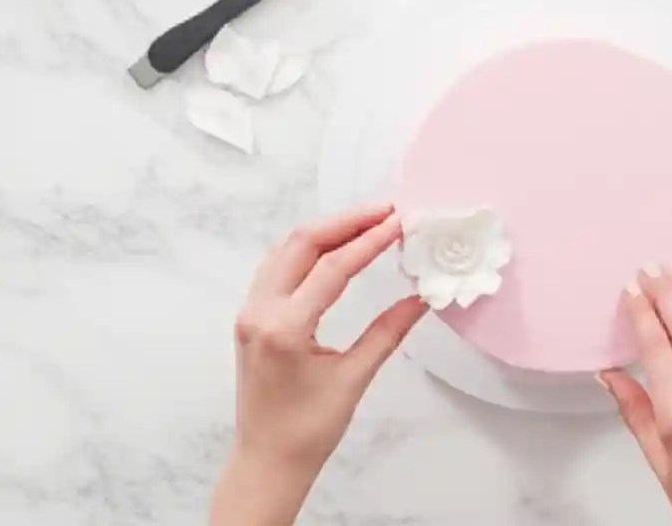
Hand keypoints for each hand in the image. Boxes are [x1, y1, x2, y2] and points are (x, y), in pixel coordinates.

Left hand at [210, 203, 427, 525]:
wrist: (267, 460)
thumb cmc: (307, 431)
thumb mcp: (354, 379)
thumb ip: (388, 331)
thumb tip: (421, 297)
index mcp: (284, 330)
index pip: (331, 268)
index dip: (369, 241)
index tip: (399, 222)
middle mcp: (259, 313)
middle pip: (302, 243)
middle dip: (347, 221)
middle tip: (387, 210)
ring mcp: (250, 312)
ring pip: (287, 249)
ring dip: (327, 230)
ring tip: (368, 219)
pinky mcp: (252, 316)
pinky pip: (278, 266)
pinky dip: (309, 248)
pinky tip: (336, 244)